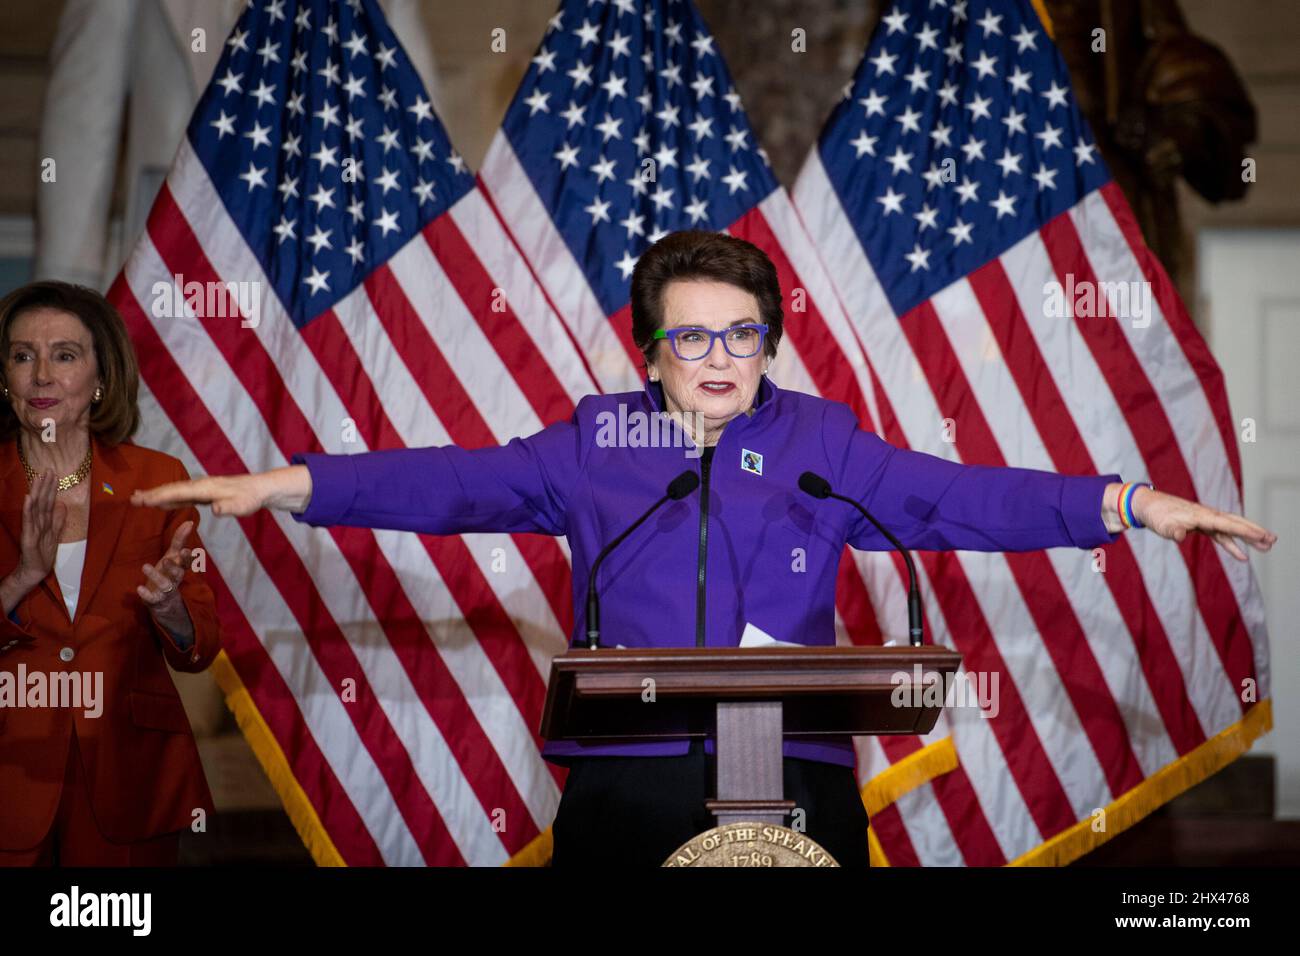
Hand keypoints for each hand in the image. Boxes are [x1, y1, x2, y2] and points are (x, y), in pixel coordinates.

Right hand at [15, 470, 66, 587]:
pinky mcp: (28, 536)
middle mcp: (37, 521)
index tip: (54, 474)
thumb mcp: (55, 534)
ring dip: (37, 492)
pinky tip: (28, 497)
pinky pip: (28, 520)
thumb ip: (58, 520)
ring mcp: (32, 528)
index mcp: (44, 521)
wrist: (35, 570)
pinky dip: (28, 508)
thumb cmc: (43, 553)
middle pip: (42, 501)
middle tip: (48, 470)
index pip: (48, 501)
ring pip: (35, 507)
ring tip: (38, 478)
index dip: (51, 488)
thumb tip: (63, 505)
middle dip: (45, 485)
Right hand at [130, 465, 310, 515]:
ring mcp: (202, 488)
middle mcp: (201, 485)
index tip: (142, 501)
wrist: (261, 488)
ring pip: (175, 491)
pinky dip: (169, 497)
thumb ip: (228, 507)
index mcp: (205, 488)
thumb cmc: (252, 498)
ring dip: (157, 495)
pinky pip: (182, 495)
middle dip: (152, 494)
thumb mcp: (243, 505)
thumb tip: (215, 509)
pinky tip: (162, 502)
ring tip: (139, 498)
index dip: (159, 497)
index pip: (178, 492)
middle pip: (172, 489)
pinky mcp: (205, 492)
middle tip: (131, 500)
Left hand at [137, 520, 193, 636]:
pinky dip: (146, 594)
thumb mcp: (173, 555)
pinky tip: (139, 588)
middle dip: (173, 567)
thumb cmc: (168, 572)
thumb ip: (180, 539)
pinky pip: (152, 598)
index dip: (187, 558)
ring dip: (155, 576)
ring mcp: (165, 590)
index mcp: (180, 568)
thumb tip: (189, 521)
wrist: (164, 600)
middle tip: (166, 560)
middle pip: (177, 574)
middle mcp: (175, 579)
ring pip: (164, 584)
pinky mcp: (155, 599)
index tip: (186, 551)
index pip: (186, 563)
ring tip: (145, 566)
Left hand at [1129, 485, 1276, 561]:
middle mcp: (1207, 516)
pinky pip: (1221, 536)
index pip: (1228, 524)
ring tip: (1267, 547)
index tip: (1262, 536)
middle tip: (1273, 540)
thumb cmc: (1156, 515)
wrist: (1148, 505)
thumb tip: (1180, 537)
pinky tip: (1242, 557)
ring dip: (1248, 538)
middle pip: (1236, 523)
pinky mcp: (1201, 525)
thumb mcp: (1163, 525)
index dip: (1245, 531)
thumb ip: (1173, 531)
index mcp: (1202, 516)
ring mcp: (1205, 520)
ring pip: (1232, 529)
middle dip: (1254, 532)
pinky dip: (1232, 545)